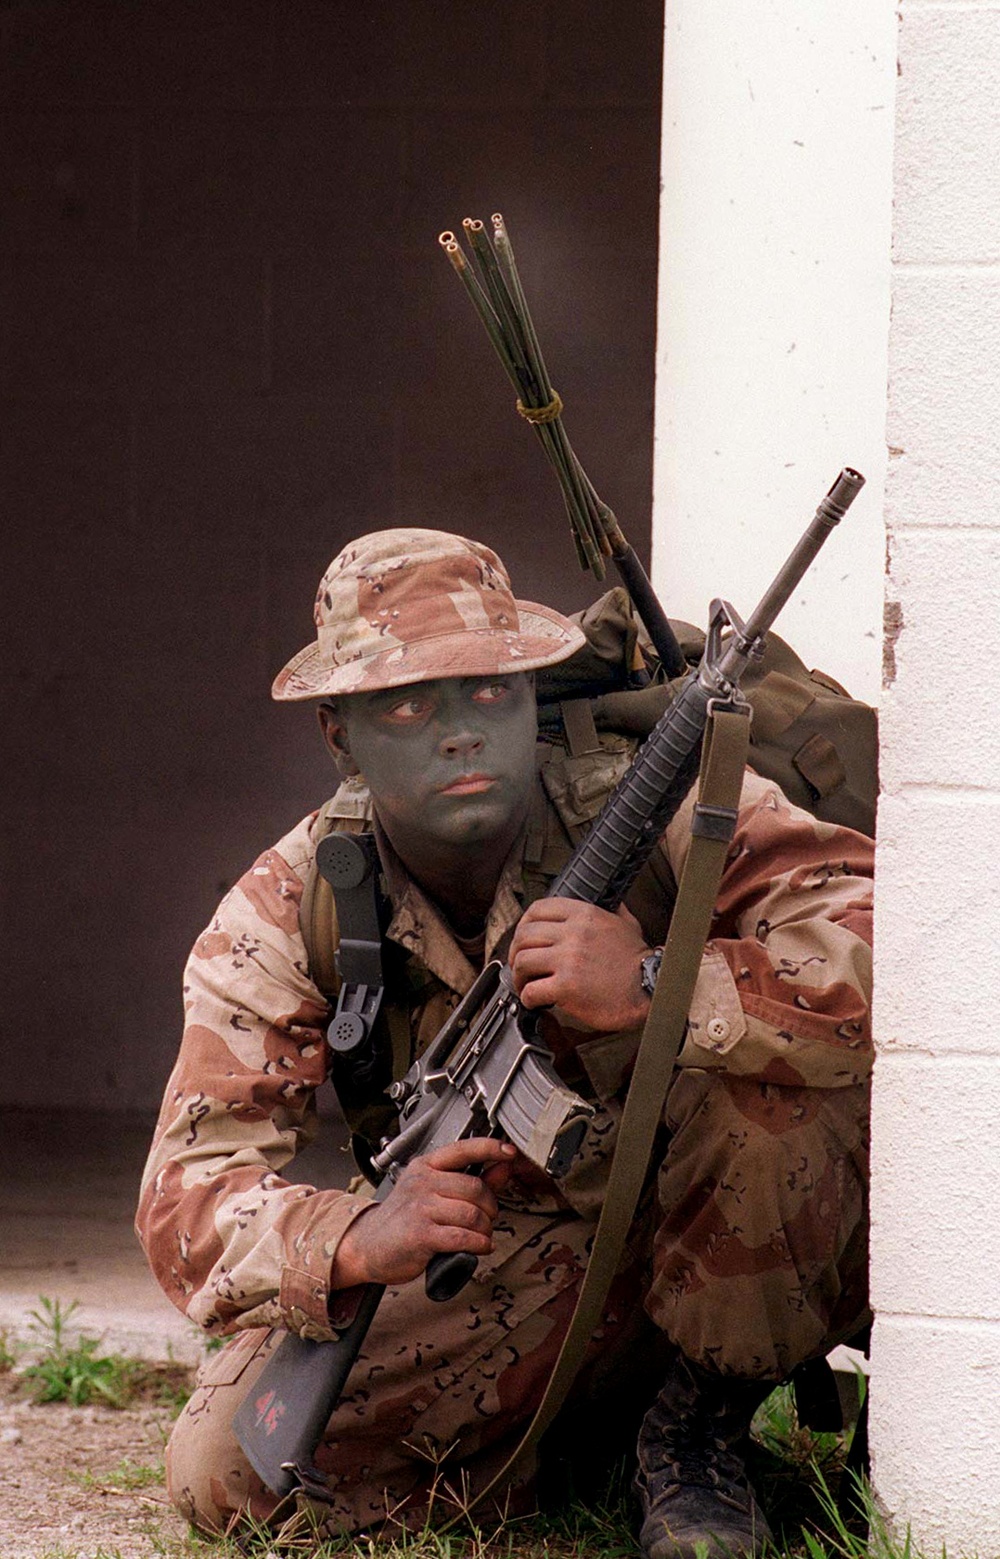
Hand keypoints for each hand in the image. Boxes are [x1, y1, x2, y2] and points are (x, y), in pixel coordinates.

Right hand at [332, 1137, 517, 1287]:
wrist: (368, 1244)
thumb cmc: (403, 1218)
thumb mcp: (432, 1191)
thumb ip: (470, 1180)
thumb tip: (503, 1168)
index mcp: (426, 1166)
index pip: (463, 1149)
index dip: (490, 1148)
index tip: (509, 1152)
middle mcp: (423, 1182)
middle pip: (475, 1188)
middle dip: (490, 1208)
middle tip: (487, 1219)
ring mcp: (420, 1207)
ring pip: (472, 1214)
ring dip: (485, 1229)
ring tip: (481, 1236)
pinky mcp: (421, 1234)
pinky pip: (462, 1237)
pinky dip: (479, 1244)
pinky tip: (479, 1246)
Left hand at [508, 898, 651, 1031]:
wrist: (650, 990)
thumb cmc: (639, 962)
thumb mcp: (627, 924)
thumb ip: (614, 910)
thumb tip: (614, 902)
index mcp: (584, 915)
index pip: (538, 909)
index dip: (524, 924)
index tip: (524, 939)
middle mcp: (573, 933)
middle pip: (524, 935)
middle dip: (516, 952)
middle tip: (520, 966)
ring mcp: (568, 960)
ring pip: (522, 961)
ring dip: (518, 976)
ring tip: (525, 985)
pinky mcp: (566, 986)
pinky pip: (531, 990)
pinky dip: (528, 998)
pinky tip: (536, 1002)